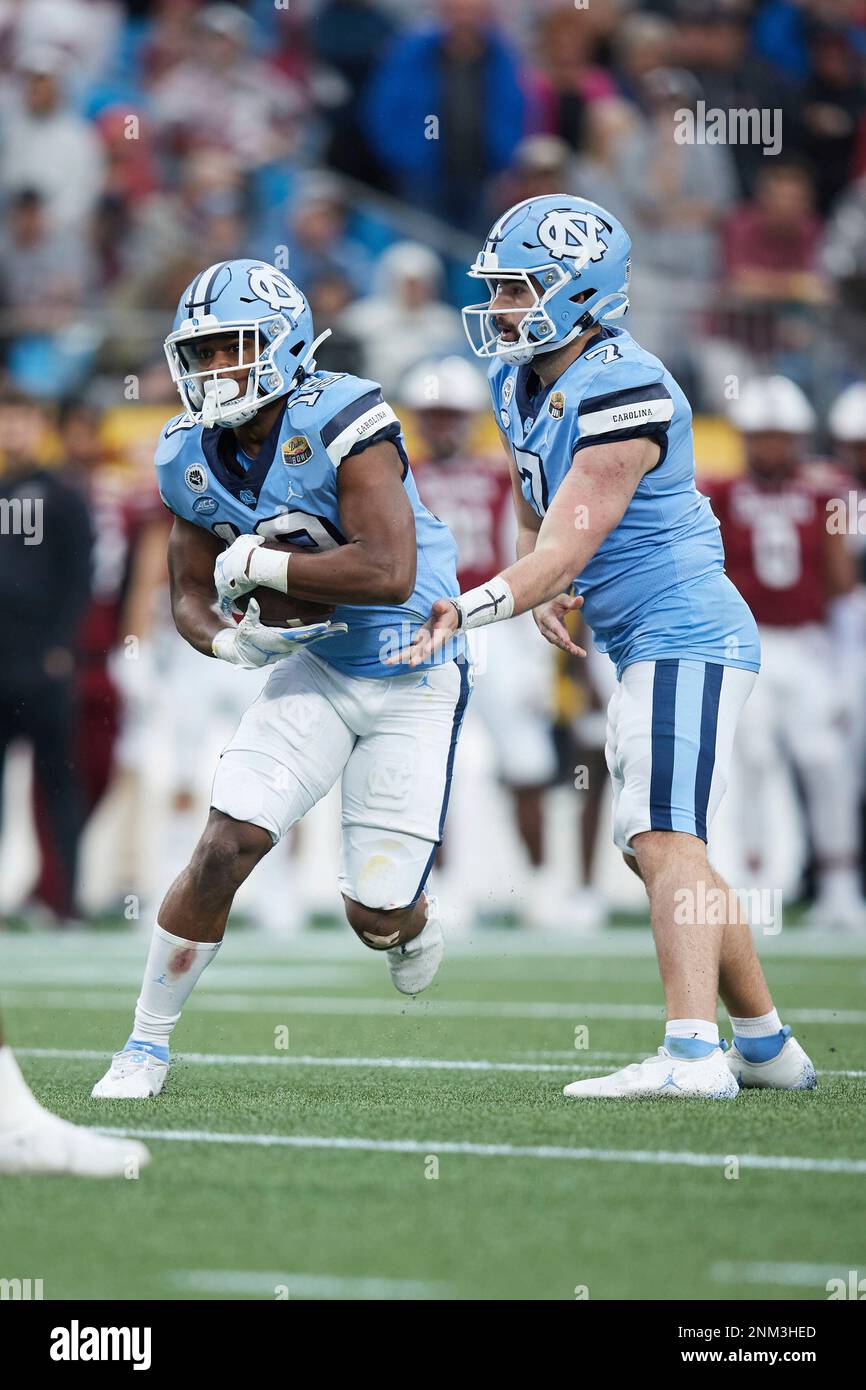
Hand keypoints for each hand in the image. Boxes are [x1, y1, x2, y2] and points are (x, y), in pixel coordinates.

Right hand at [212, 597, 347, 668]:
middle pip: (312, 638)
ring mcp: (292, 647)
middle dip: (328, 633)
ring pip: (313, 640)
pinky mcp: (292, 647)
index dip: (313, 630)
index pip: (301, 634)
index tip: (325, 626)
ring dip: (328, 635)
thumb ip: (252, 614)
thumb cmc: (246, 639)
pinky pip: (309, 641)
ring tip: (342, 629)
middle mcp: (289, 645)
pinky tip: (330, 630)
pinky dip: (320, 636)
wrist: (245, 655)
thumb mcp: (247, 626)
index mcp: (280, 640)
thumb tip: (254, 601)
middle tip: (343, 628)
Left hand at [214, 534, 264, 614]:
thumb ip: (249, 540)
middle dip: (228, 582)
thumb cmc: (249, 551)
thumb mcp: (247, 540)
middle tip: (237, 586)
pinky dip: (228, 606)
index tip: (237, 573)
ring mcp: (220, 583)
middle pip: (222, 578)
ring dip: (229, 594)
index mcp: (221, 559)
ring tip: (237, 599)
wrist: (250, 563)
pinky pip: (225, 602)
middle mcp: (217, 571)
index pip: (224, 565)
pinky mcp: (224, 593)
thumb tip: (258, 540)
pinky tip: (232, 611)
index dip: (232, 570)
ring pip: (223, 590)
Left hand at [385, 598, 459, 667]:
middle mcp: (433, 641)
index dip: (432, 645)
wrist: (450, 618)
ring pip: (414, 652)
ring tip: (389, 662)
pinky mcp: (419, 641)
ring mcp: (425, 642)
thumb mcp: (446, 606)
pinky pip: (410, 649)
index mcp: (441, 633)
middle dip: (417, 658)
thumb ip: (441, 606)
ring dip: (402, 657)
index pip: (437, 640)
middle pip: (424, 652)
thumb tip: (437, 606)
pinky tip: (391, 659)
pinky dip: (401, 654)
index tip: (427, 650)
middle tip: (411, 664)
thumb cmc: (447, 612)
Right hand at [532, 593, 585, 655]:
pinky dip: (569, 648)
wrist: (540, 605)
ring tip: (581, 654)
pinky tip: (579, 652)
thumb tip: (581, 599)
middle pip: (556, 639)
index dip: (560, 634)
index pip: (554, 627)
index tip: (567, 641)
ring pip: (558, 643)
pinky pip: (560, 644)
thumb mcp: (560, 598)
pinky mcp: (552, 637)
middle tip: (578, 652)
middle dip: (567, 646)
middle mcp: (545, 628)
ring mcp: (547, 634)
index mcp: (546, 617)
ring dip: (569, 649)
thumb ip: (570, 601)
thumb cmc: (551, 600)